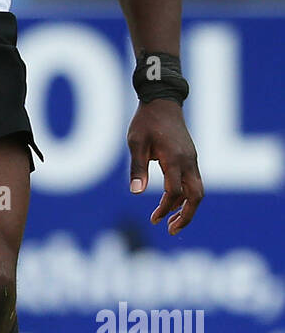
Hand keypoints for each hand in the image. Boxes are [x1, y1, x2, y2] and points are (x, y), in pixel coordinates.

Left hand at [127, 100, 203, 235]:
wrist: (162, 101)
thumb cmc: (146, 121)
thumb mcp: (136, 143)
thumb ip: (138, 168)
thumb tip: (136, 193)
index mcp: (174, 158)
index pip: (174, 191)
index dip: (165, 207)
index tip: (154, 219)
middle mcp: (188, 161)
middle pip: (196, 196)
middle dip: (186, 216)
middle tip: (170, 231)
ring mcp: (192, 159)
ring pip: (197, 190)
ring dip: (186, 208)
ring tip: (170, 223)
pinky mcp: (191, 158)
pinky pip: (193, 182)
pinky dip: (185, 196)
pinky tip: (172, 203)